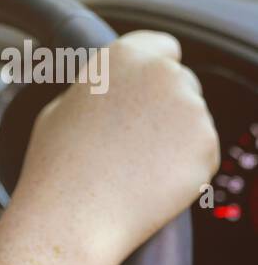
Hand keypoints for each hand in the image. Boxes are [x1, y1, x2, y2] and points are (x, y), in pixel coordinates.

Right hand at [10, 30, 219, 264]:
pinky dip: (182, 167)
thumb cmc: (56, 168)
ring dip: (173, 138)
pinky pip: (201, 153)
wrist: (71, 218)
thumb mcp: (59, 110)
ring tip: (132, 166)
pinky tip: (147, 182)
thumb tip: (111, 92)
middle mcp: (161, 75)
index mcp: (121, 58)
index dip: (153, 70)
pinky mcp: (207, 147)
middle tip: (130, 142)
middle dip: (163, 108)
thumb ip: (97, 89)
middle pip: (180, 83)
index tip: (145, 91)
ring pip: (192, 120)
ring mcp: (189, 110)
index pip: (161, 46)